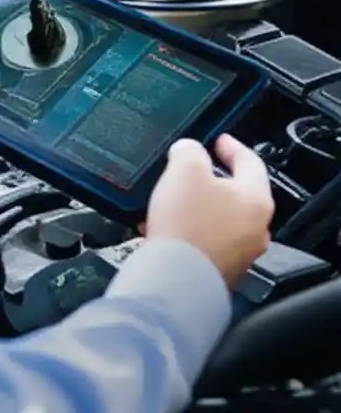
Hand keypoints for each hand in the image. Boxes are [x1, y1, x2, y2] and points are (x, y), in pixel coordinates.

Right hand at [145, 135, 273, 287]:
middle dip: (210, 181)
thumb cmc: (187, 225)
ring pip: (218, 220)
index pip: (250, 162)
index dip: (231, 147)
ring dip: (196, 209)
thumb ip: (190, 151)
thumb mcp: (184, 170)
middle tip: (190, 172)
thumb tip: (188, 151)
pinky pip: (205, 242)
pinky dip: (188, 232)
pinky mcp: (219, 270)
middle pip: (235, 194)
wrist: (177, 278)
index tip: (219, 140)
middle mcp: (255, 228)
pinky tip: (164, 230)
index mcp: (256, 199)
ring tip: (169, 204)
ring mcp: (239, 253)